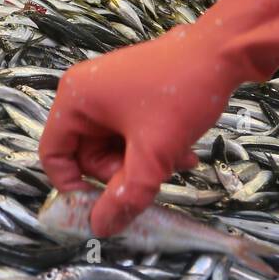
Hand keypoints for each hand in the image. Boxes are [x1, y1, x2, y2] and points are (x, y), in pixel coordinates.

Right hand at [38, 0, 278, 235]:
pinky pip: (130, 133)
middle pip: (86, 155)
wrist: (225, 50)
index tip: (100, 205)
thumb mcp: (152, 154)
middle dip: (120, 173)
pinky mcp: (133, 92)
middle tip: (150, 177)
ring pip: (113, 148)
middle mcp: (86, 93)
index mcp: (75, 100)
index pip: (53, 155)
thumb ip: (125, 196)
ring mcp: (110, 91)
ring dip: (141, 163)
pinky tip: (181, 152)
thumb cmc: (182, 92)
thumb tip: (101, 229)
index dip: (73, 186)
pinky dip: (151, 147)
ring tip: (175, 162)